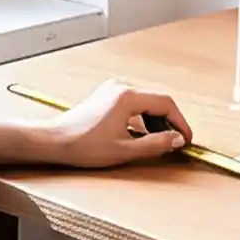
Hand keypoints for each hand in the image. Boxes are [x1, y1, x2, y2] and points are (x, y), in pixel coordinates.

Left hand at [45, 79, 194, 167]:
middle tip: (177, 141)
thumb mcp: (124, 150)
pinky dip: (144, 118)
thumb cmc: (82, 145)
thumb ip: (156, 144)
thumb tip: (177, 140)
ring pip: (147, 103)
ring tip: (161, 140)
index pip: (166, 104)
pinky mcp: (107, 97)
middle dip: (171, 122)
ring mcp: (113, 91)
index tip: (186, 139)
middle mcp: (122, 88)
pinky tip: (143, 135)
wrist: (53, 141)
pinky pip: (135, 104)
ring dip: (157, 121)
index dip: (181, 123)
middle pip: (158, 101)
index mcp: (128, 97)